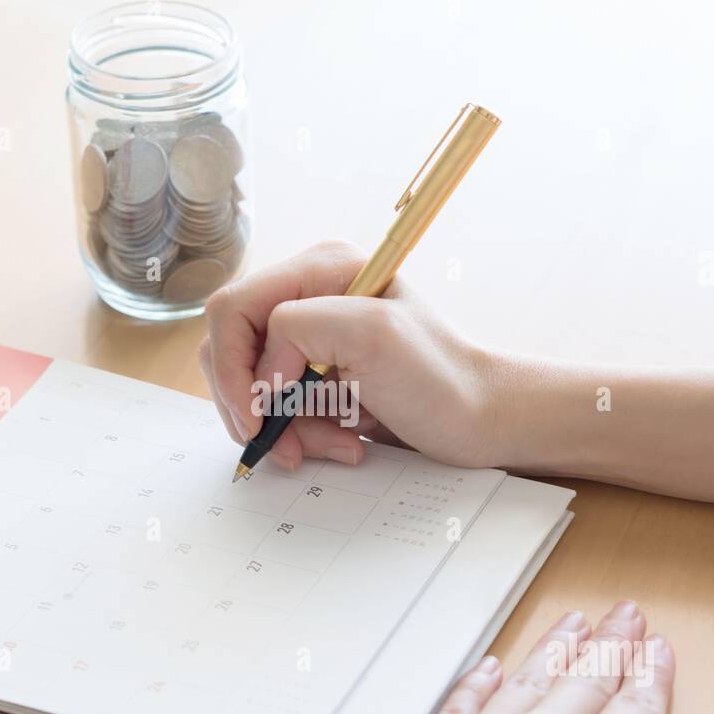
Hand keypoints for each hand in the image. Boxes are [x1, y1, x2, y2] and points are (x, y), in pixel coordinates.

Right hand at [199, 241, 498, 469]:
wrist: (481, 421)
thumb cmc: (441, 379)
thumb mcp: (372, 334)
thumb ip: (297, 329)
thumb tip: (260, 372)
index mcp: (319, 269)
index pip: (233, 308)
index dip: (233, 365)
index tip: (257, 415)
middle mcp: (309, 296)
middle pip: (232, 349)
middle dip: (253, 402)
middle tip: (281, 442)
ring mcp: (311, 339)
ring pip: (252, 387)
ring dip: (284, 426)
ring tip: (334, 444)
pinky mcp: (317, 377)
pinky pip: (278, 409)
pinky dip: (302, 435)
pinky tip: (344, 442)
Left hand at [356, 601, 712, 713]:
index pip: (634, 710)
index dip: (652, 678)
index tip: (660, 650)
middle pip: (586, 680)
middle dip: (611, 645)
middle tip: (627, 614)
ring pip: (528, 677)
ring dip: (555, 647)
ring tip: (574, 622)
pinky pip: (463, 699)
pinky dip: (480, 679)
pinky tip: (490, 666)